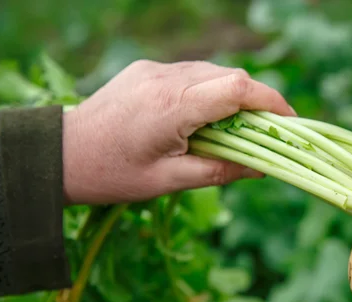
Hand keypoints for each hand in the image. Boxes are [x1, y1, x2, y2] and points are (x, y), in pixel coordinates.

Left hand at [62, 59, 294, 204]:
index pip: (237, 89)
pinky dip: (210, 93)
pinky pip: (192, 74)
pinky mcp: (147, 69)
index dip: (271, 102)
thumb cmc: (113, 174)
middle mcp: (165, 78)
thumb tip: (263, 167)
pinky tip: (203, 118)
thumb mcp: (169, 181)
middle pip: (230, 77)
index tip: (290, 122)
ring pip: (213, 73)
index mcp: (172, 107)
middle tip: (264, 134)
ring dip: (232, 97)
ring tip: (233, 130)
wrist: (62, 154)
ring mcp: (155, 69)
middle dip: (255, 102)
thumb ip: (220, 170)